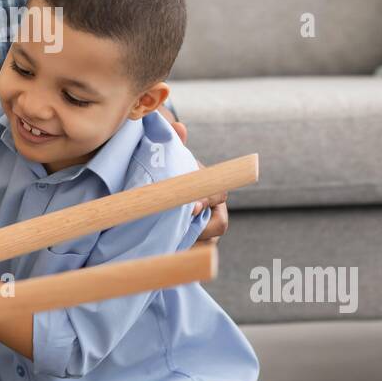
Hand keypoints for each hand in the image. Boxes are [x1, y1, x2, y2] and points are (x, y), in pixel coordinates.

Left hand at [154, 103, 227, 241]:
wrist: (162, 188)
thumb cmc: (169, 172)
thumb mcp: (170, 158)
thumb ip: (174, 142)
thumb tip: (179, 126)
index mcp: (211, 187)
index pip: (219, 195)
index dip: (207, 200)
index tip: (191, 207)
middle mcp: (214, 210)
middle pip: (219, 225)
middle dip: (200, 229)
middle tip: (176, 231)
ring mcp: (205, 230)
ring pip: (207, 243)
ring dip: (189, 243)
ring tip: (167, 243)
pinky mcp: (193, 245)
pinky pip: (193, 254)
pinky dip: (180, 253)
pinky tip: (162, 252)